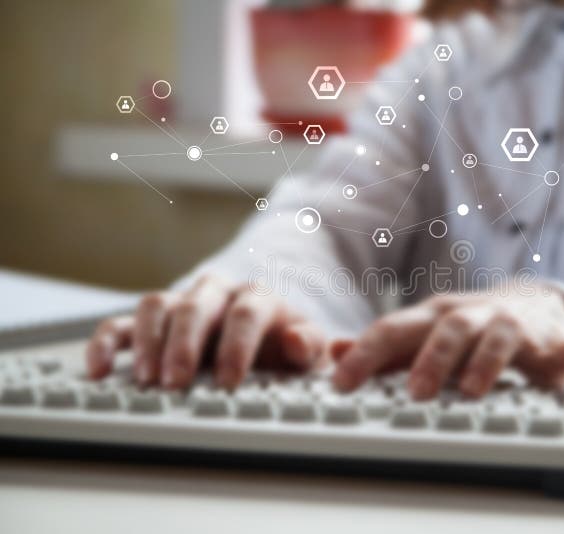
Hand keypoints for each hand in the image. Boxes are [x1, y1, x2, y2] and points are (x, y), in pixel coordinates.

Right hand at [85, 274, 325, 389]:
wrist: (263, 335)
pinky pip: (120, 323)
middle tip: (177, 383)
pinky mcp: (152, 322)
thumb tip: (298, 340)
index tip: (229, 382)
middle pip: (196, 307)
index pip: (246, 313)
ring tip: (146, 380)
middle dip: (184, 345)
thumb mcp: (307, 352)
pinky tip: (99, 369)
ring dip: (147, 342)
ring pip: (156, 306)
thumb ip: (310, 345)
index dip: (236, 346)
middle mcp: (215, 294)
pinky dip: (105, 342)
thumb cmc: (283, 348)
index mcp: (256, 298)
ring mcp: (180, 304)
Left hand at [331, 290, 563, 400]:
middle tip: (415, 392)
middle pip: (450, 329)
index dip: (368, 354)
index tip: (342, 382)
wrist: (536, 304)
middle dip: (431, 358)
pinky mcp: (559, 346)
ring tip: (473, 392)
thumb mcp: (425, 331)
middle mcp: (475, 317)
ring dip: (488, 362)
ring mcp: (519, 329)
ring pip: (504, 336)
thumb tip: (336, 350)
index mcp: (437, 317)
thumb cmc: (471, 325)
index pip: (397, 329)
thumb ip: (386, 346)